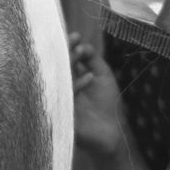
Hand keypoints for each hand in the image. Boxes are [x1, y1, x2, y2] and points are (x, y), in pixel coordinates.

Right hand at [69, 33, 126, 159]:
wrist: (111, 134)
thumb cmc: (107, 105)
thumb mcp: (103, 76)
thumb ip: (93, 58)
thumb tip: (82, 43)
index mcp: (69, 78)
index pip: (64, 59)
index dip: (67, 47)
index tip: (75, 36)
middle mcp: (62, 87)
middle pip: (58, 66)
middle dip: (64, 52)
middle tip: (72, 40)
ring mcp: (60, 100)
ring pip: (58, 78)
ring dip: (68, 65)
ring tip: (79, 52)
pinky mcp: (62, 113)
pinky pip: (66, 97)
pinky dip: (78, 86)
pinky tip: (89, 77)